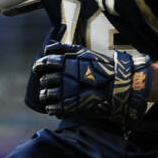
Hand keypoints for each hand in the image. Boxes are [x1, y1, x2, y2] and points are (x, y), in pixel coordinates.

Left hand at [29, 41, 151, 123]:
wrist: (118, 87)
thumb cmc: (102, 67)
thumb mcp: (83, 52)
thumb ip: (63, 48)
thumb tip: (47, 49)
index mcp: (64, 62)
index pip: (43, 63)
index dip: (39, 66)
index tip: (39, 69)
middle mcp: (62, 77)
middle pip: (44, 80)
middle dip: (46, 81)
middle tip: (53, 82)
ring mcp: (64, 93)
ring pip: (45, 95)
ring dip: (47, 95)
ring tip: (54, 95)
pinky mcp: (68, 107)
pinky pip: (52, 109)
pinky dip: (53, 107)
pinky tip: (58, 104)